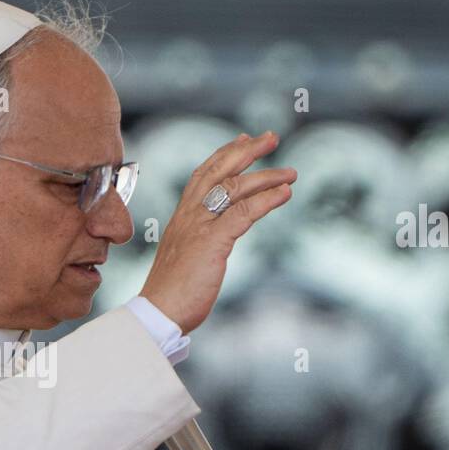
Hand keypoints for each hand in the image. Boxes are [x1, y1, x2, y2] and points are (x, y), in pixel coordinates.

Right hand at [139, 131, 295, 334]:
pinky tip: (285, 194)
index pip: (203, 174)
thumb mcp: (186, 257)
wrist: (158, 312)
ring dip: (266, 176)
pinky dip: (267, 200)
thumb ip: (199, 240)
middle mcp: (189, 215)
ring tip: (290, 174)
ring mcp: (199, 227)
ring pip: (234, 188)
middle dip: (247, 150)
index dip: (225, 154)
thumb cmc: (173, 292)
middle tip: (271, 137)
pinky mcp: (212, 242)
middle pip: (218, 170)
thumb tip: (215, 238)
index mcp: (182, 217)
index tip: (244, 139)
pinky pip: (243, 213)